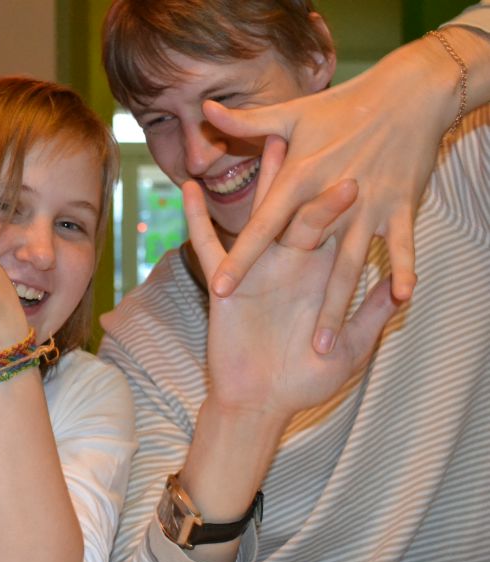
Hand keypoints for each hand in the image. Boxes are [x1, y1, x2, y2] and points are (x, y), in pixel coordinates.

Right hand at [183, 142, 398, 419]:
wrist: (262, 402)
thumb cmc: (306, 379)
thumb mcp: (351, 347)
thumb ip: (371, 313)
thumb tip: (402, 282)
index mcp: (320, 272)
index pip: (337, 223)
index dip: (346, 191)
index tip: (363, 152)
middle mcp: (288, 263)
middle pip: (300, 206)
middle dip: (310, 171)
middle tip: (320, 129)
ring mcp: (255, 269)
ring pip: (257, 216)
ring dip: (258, 179)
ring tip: (259, 137)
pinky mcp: (224, 283)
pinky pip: (207, 247)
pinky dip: (195, 219)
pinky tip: (188, 189)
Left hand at [203, 37, 455, 353]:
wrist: (410, 93)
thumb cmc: (344, 105)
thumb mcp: (292, 112)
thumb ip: (246, 121)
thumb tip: (206, 111)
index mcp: (299, 178)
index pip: (260, 226)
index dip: (239, 258)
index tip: (218, 289)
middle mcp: (329, 196)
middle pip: (302, 255)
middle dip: (286, 293)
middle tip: (266, 330)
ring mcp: (368, 204)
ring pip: (348, 264)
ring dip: (337, 304)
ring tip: (323, 344)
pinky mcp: (401, 206)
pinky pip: (401, 244)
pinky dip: (404, 267)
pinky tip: (403, 298)